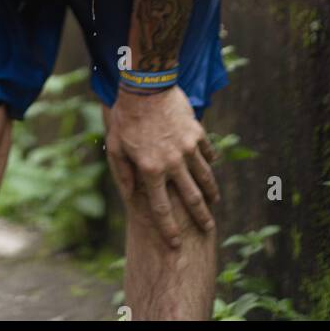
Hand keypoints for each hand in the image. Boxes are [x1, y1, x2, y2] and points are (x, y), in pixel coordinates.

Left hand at [105, 85, 219, 249]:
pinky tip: (211, 166)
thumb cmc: (125, 117)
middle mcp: (172, 163)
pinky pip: (208, 152)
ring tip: (214, 202)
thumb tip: (131, 195)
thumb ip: (123, 173)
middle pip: (191, 198)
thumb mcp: (115, 146)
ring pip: (205, 177)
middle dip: (201, 217)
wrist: (146, 86)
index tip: (175, 244)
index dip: (168, 229)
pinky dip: (210, 161)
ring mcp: (188, 148)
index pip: (161, 209)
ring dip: (211, 192)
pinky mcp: (197, 133)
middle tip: (208, 229)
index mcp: (150, 170)